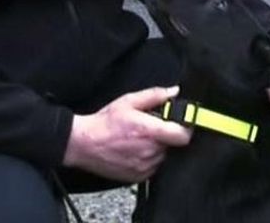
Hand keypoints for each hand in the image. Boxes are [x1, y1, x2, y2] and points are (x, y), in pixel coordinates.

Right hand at [62, 86, 191, 181]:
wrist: (84, 144)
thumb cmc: (104, 123)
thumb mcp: (128, 101)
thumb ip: (154, 95)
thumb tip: (173, 92)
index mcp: (150, 132)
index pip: (183, 136)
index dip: (185, 128)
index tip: (180, 122)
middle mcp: (150, 152)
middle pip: (173, 145)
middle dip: (167, 135)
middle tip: (152, 127)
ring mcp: (145, 167)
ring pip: (163, 156)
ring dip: (158, 147)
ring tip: (140, 139)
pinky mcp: (139, 177)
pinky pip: (153, 167)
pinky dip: (149, 159)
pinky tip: (135, 149)